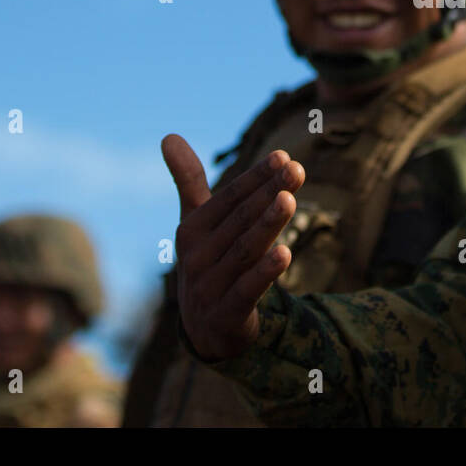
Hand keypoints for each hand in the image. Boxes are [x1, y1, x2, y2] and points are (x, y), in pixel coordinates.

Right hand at [163, 133, 304, 361]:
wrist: (206, 329)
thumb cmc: (208, 262)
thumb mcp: (197, 223)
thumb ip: (189, 181)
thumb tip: (168, 135)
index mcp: (191, 231)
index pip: (229, 198)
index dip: (256, 177)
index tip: (284, 156)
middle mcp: (197, 257)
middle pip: (240, 220)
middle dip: (269, 193)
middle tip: (297, 169)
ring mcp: (209, 287)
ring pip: (245, 251)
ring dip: (268, 224)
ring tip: (290, 199)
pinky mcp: (226, 315)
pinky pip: (247, 289)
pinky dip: (265, 272)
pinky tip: (286, 253)